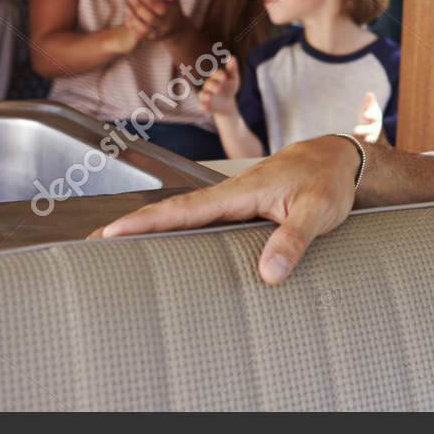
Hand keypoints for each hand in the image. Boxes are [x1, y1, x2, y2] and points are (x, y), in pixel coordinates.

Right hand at [88, 135, 362, 283]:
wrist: (340, 158)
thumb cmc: (329, 180)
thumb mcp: (318, 211)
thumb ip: (293, 240)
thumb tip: (269, 274)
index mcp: (240, 192)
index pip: (183, 210)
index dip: (144, 222)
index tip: (108, 232)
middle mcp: (230, 194)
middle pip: (172, 213)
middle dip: (133, 226)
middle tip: (93, 245)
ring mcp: (234, 200)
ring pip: (185, 216)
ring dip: (153, 228)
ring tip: (118, 249)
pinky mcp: (242, 207)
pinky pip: (202, 219)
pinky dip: (178, 229)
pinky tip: (169, 246)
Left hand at [124, 0, 189, 43]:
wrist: (176, 28)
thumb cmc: (172, 6)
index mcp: (172, 13)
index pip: (162, 9)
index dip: (151, 2)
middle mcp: (166, 25)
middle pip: (151, 19)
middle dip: (139, 7)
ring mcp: (158, 34)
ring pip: (143, 29)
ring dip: (133, 18)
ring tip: (126, 6)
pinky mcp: (150, 39)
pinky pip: (138, 34)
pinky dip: (131, 24)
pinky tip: (128, 14)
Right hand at [197, 56, 241, 114]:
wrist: (227, 103)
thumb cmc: (229, 88)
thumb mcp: (233, 79)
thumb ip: (232, 69)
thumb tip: (232, 57)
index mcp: (216, 77)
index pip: (215, 74)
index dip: (219, 75)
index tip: (224, 77)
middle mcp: (209, 85)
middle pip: (208, 84)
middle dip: (213, 86)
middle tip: (218, 89)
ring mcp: (206, 95)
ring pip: (202, 94)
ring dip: (205, 95)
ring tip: (210, 97)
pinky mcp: (205, 105)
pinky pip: (202, 105)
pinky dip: (203, 106)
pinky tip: (205, 107)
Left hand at [352, 91, 386, 144]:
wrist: (368, 126)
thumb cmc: (368, 113)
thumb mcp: (368, 106)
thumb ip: (369, 101)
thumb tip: (369, 94)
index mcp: (376, 117)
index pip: (374, 116)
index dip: (370, 115)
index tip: (364, 115)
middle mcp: (374, 128)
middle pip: (371, 130)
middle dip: (363, 130)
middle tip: (355, 130)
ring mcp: (370, 137)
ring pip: (367, 140)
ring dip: (361, 141)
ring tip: (352, 140)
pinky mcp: (365, 144)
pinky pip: (363, 146)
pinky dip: (358, 147)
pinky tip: (349, 145)